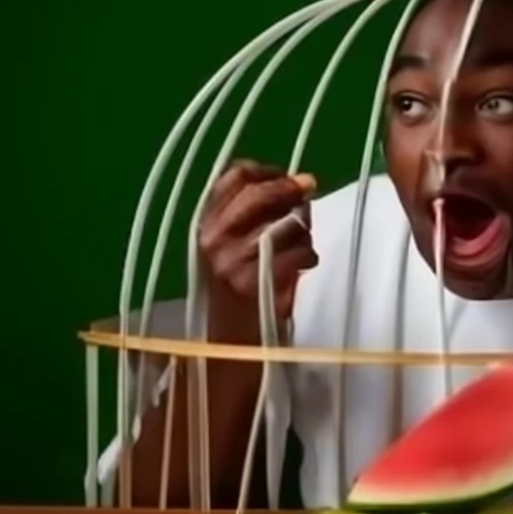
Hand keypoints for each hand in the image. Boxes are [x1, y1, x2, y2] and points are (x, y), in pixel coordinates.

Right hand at [197, 159, 318, 332]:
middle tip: (308, 188)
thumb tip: (302, 181)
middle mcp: (214, 239)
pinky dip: (308, 256)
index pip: (234, 177)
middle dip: (289, 189)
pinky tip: (303, 265)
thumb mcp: (230, 245)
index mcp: (204, 224)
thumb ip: (253, 212)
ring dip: (302, 231)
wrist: (227, 342)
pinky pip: (299, 253)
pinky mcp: (259, 284)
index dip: (267, 171)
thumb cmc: (236, 287)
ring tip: (299, 246)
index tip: (285, 176)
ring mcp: (234, 262)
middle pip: (260, 195)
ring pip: (286, 224)